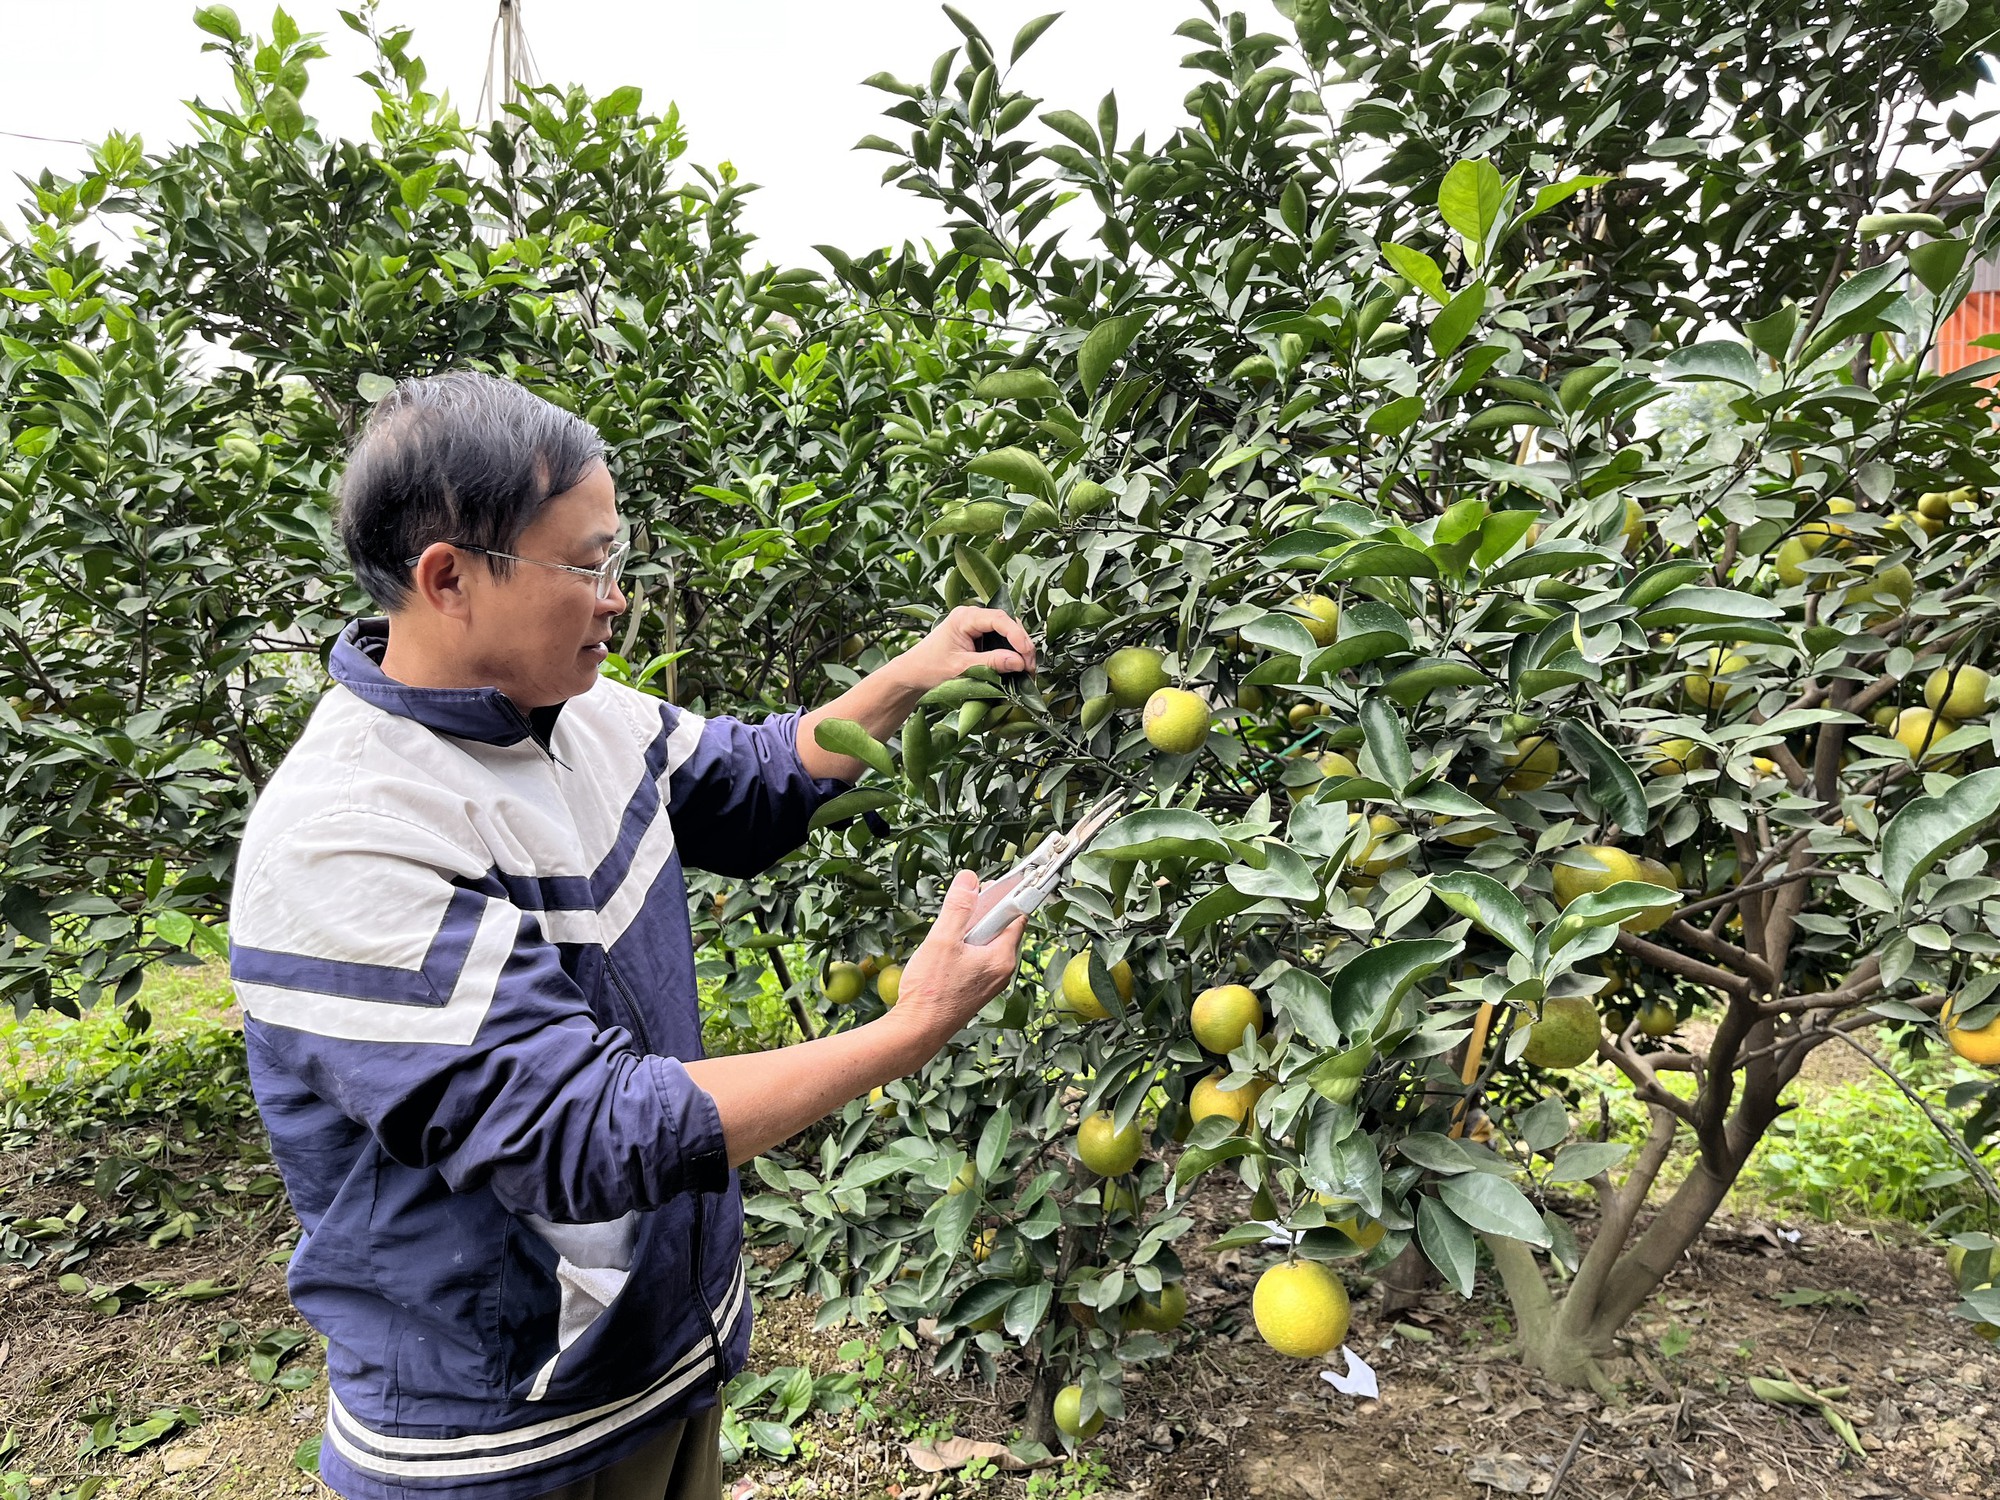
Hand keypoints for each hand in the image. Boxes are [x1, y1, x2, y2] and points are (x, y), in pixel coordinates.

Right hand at [887, 870, 1027, 1060]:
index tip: (988, 885)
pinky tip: (943, 952)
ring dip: (969, 932)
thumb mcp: (943, 939)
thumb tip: (970, 879)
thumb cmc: (931, 990)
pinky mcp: (976, 990)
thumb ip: (958, 907)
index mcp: (1002, 957)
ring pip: (986, 944)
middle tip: (958, 908)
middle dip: (981, 914)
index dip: (1004, 896)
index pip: (1017, 916)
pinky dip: (964, 949)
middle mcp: (1002, 971)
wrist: (917, 1032)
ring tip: (946, 933)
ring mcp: (989, 982)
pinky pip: (977, 959)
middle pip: (1000, 929)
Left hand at [892, 606, 1037, 693]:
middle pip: (1007, 624)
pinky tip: (1015, 667)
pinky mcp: (977, 635)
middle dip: (1021, 645)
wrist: (912, 674)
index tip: (1027, 656)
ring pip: (1006, 632)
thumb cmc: (930, 668)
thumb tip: (1020, 662)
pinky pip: (999, 639)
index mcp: (964, 617)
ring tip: (1026, 670)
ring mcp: (974, 624)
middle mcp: (971, 615)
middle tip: (1031, 668)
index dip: (1017, 636)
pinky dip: (1009, 652)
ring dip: (1017, 650)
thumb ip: (991, 663)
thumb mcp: (962, 668)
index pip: (999, 620)